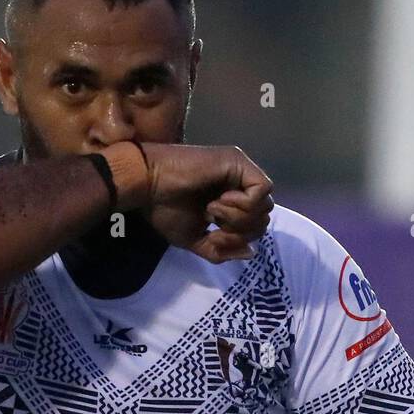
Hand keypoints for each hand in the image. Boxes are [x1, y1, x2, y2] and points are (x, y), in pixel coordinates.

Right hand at [140, 144, 273, 262]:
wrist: (148, 185)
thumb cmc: (165, 209)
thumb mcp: (196, 239)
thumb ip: (223, 249)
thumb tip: (251, 252)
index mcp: (230, 198)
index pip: (254, 224)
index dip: (239, 238)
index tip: (213, 235)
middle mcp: (238, 182)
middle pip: (264, 216)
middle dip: (241, 231)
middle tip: (214, 225)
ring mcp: (240, 169)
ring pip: (266, 205)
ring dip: (239, 217)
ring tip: (212, 209)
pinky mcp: (238, 161)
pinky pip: (262, 190)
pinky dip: (244, 204)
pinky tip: (220, 201)